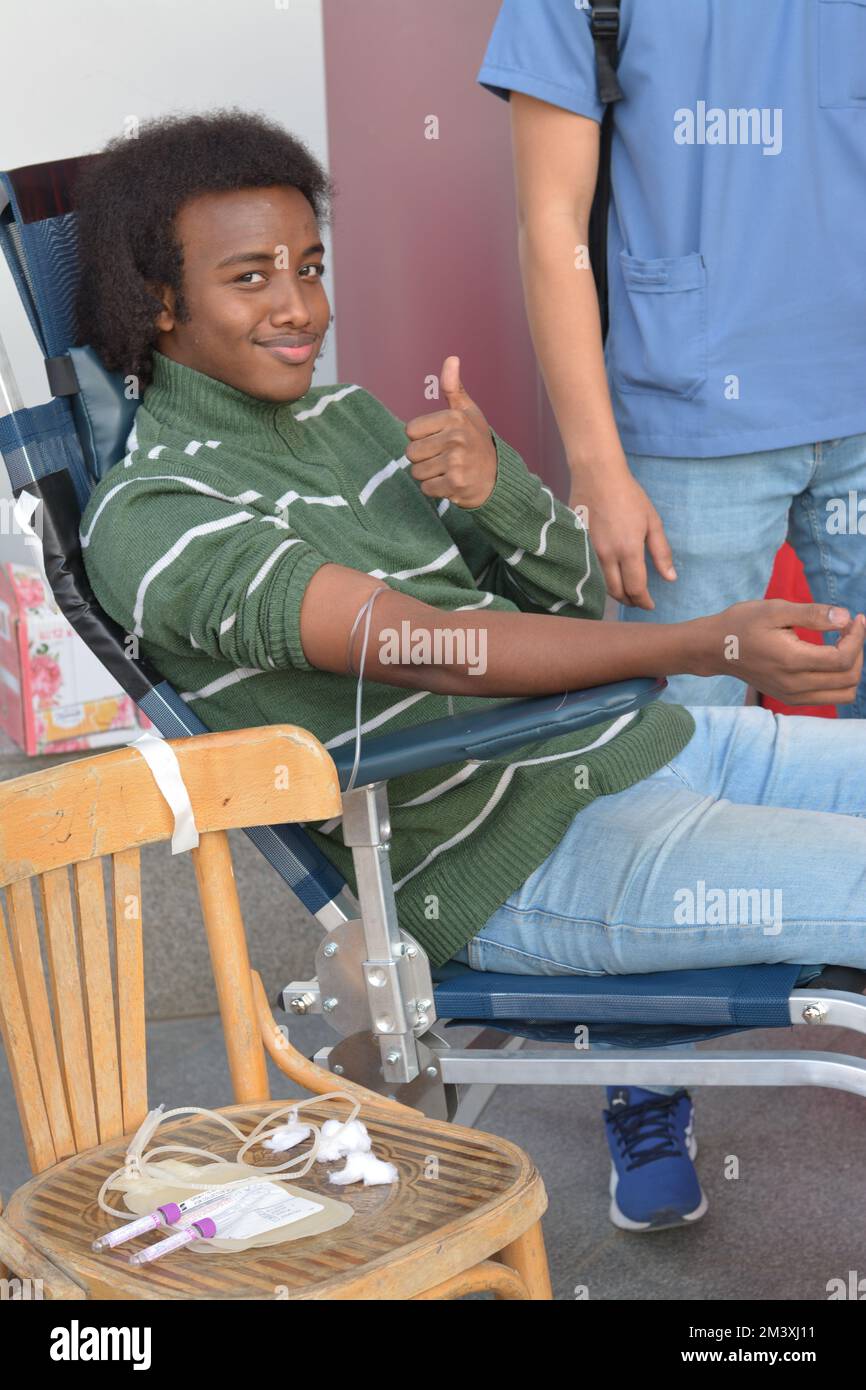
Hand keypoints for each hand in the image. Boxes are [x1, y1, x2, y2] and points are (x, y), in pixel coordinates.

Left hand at [405, 356, 497, 507]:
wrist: (498, 477)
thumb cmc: (477, 442)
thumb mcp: (468, 412)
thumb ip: (454, 388)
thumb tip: (451, 358)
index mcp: (454, 417)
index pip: (410, 430)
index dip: (421, 438)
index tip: (439, 440)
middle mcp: (456, 437)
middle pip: (411, 452)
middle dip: (423, 459)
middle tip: (444, 458)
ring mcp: (456, 460)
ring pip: (417, 472)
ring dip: (429, 475)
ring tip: (447, 470)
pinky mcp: (456, 482)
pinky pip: (426, 488)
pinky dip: (435, 490)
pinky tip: (450, 483)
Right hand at [568, 465, 676, 609]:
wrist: (597, 475)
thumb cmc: (629, 495)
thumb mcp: (652, 521)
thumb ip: (661, 552)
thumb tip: (670, 578)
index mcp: (628, 550)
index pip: (636, 588)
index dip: (644, 601)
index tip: (650, 605)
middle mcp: (607, 555)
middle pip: (617, 592)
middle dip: (629, 601)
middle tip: (638, 601)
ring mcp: (589, 551)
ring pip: (601, 585)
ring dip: (615, 593)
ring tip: (625, 592)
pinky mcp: (577, 545)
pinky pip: (589, 571)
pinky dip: (600, 581)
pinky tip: (608, 577)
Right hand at [692, 600, 865, 704]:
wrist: (715, 649)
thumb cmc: (743, 623)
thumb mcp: (775, 609)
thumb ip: (812, 614)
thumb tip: (845, 617)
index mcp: (791, 661)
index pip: (842, 659)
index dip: (857, 637)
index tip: (855, 618)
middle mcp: (794, 685)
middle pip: (848, 678)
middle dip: (858, 650)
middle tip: (849, 627)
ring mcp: (792, 695)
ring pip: (844, 693)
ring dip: (852, 667)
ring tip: (843, 644)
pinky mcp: (791, 699)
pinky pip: (830, 697)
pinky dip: (840, 679)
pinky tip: (830, 656)